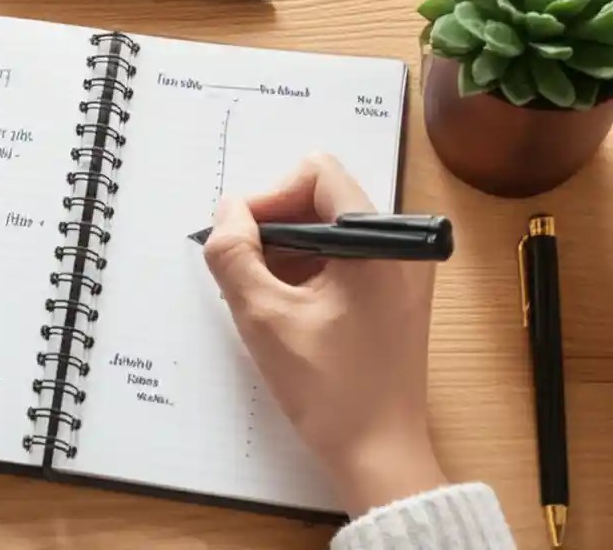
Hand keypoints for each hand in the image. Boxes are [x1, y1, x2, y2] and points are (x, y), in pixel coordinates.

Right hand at [203, 154, 444, 515]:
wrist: (379, 454)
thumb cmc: (328, 391)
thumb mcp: (263, 316)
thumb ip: (234, 253)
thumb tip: (226, 214)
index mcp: (380, 242)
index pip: (316, 174)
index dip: (268, 198)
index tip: (241, 240)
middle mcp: (400, 246)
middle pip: (321, 200)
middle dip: (273, 228)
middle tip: (241, 271)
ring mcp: (401, 272)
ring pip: (327, 231)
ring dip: (285, 253)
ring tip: (258, 296)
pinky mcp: (393, 295)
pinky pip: (341, 259)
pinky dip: (305, 272)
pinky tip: (282, 310)